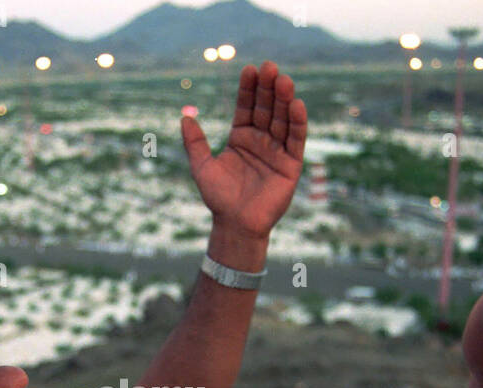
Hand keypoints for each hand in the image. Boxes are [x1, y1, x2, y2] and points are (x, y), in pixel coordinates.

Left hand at [181, 60, 306, 239]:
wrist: (235, 225)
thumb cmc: (218, 198)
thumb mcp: (201, 167)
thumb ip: (194, 143)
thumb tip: (184, 117)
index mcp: (241, 137)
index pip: (246, 107)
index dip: (248, 89)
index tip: (249, 69)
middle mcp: (261, 140)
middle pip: (266, 109)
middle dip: (268, 88)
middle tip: (270, 67)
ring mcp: (277, 151)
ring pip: (282, 120)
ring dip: (284, 100)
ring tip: (284, 80)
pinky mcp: (291, 165)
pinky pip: (296, 140)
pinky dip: (297, 123)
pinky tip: (297, 105)